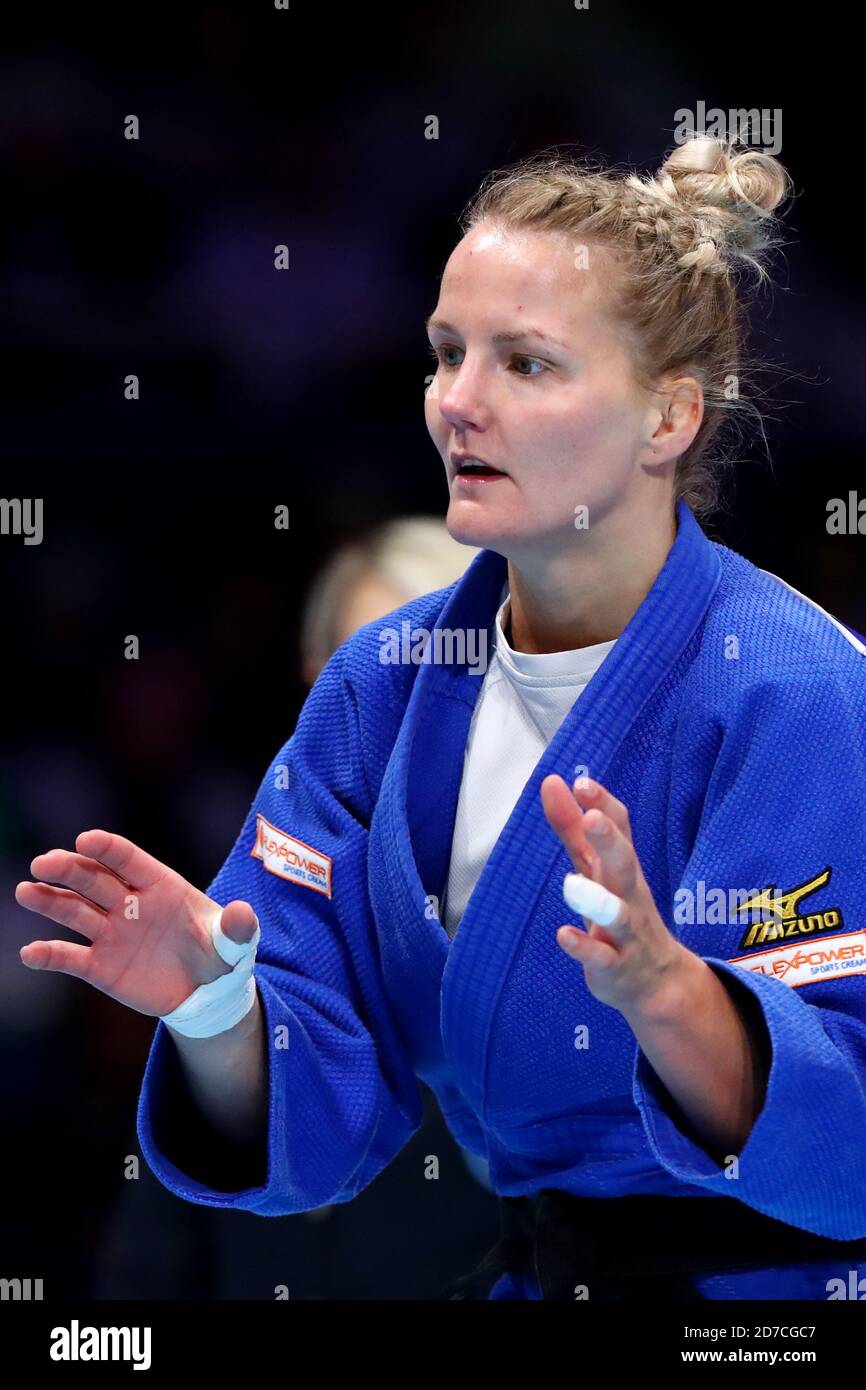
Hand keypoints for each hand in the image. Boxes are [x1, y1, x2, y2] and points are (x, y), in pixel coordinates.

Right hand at [15, 830, 258, 1017]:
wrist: (207, 992)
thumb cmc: (220, 953)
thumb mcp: (236, 941)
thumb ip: (237, 927)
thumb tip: (243, 914)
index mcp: (160, 884)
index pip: (129, 859)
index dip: (107, 848)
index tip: (85, 838)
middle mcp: (129, 902)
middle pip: (93, 879)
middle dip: (69, 868)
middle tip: (44, 862)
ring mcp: (111, 932)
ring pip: (74, 911)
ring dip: (49, 900)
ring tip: (26, 890)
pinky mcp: (100, 966)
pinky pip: (69, 957)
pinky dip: (49, 954)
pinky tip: (30, 953)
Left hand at [540, 774, 688, 1017]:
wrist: (657, 981)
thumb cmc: (619, 911)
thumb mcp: (595, 868)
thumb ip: (571, 827)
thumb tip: (551, 781)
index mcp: (622, 867)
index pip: (620, 829)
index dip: (602, 805)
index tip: (581, 782)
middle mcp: (629, 895)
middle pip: (624, 863)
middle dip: (609, 840)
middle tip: (591, 817)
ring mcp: (626, 933)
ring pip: (618, 915)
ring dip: (597, 900)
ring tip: (571, 885)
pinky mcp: (616, 967)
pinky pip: (602, 959)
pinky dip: (584, 948)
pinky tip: (564, 935)